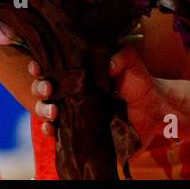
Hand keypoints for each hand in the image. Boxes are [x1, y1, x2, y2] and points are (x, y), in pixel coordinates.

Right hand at [29, 46, 166, 143]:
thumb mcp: (131, 62)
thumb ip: (121, 56)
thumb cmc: (139, 83)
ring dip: (43, 109)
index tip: (37, 66)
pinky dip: (49, 130)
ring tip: (54, 110)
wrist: (152, 112)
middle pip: (43, 87)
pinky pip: (56, 132)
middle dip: (40, 87)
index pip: (52, 65)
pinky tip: (52, 128)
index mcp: (79, 71)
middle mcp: (72, 90)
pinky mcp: (78, 130)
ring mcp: (73, 111)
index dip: (39, 65)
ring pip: (45, 109)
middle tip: (49, 88)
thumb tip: (106, 65)